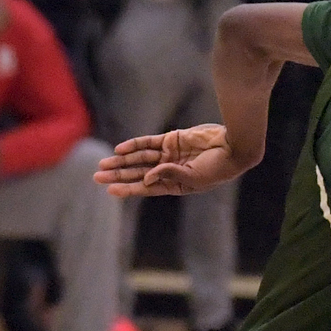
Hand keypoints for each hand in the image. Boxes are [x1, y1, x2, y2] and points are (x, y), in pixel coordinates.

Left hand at [95, 124, 244, 198]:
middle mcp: (170, 171)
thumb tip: (146, 178)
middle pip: (138, 173)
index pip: (147, 188)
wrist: (233, 147)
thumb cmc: (218, 168)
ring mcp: (170, 154)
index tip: (111, 190)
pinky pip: (148, 143)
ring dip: (122, 160)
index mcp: (176, 185)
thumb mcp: (193, 176)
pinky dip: (134, 145)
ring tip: (103, 164)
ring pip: (140, 158)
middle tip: (97, 176)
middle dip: (118, 174)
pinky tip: (119, 149)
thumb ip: (169, 175)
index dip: (128, 188)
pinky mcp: (171, 139)